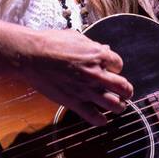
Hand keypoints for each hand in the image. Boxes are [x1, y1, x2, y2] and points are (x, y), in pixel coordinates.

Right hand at [12, 28, 134, 126]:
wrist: (31, 56)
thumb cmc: (50, 43)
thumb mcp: (76, 37)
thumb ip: (93, 45)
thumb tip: (105, 49)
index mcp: (98, 56)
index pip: (119, 64)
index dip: (116, 67)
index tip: (111, 69)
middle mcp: (96, 74)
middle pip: (124, 87)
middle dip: (127, 90)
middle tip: (125, 92)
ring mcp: (86, 90)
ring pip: (114, 105)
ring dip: (119, 106)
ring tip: (118, 105)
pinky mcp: (74, 102)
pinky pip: (94, 117)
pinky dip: (101, 120)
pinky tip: (102, 119)